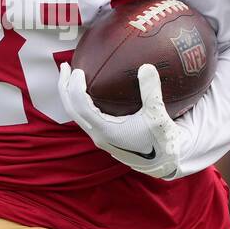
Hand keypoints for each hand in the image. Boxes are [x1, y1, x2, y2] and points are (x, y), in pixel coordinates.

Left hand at [58, 62, 185, 179]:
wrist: (164, 162)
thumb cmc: (161, 140)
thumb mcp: (158, 115)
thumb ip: (151, 92)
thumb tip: (146, 66)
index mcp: (105, 131)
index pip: (81, 106)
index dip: (75, 87)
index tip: (79, 70)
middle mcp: (98, 135)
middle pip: (71, 109)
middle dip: (65, 87)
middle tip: (65, 66)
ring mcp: (100, 136)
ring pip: (76, 114)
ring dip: (71, 95)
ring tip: (71, 76)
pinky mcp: (105, 135)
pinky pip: (86, 116)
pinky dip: (81, 101)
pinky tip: (89, 89)